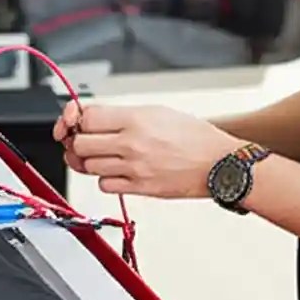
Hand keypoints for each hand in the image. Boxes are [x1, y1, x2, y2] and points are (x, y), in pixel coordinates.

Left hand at [51, 102, 243, 198]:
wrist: (218, 163)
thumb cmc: (195, 136)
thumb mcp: (158, 112)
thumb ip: (123, 116)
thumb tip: (94, 120)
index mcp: (136, 119)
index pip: (87, 118)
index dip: (80, 119)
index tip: (82, 122)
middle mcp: (132, 143)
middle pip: (81, 143)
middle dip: (80, 141)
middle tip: (89, 140)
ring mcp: (134, 168)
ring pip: (89, 166)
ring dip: (91, 161)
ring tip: (105, 156)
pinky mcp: (139, 188)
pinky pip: (105, 186)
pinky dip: (106, 179)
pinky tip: (118, 172)